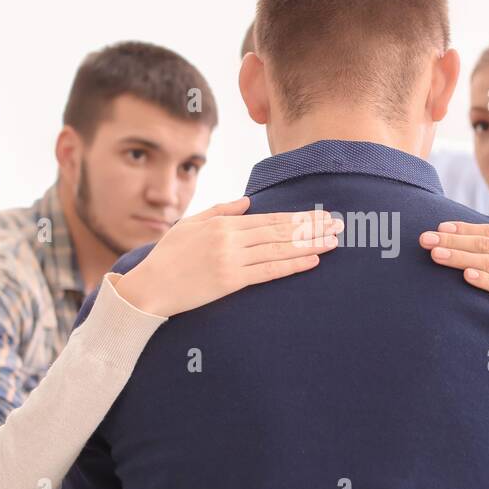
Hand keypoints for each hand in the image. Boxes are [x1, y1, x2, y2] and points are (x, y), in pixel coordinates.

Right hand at [113, 196, 342, 316]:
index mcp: (222, 223)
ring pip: (278, 249)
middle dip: (312, 227)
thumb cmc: (168, 256)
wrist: (149, 287)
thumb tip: (248, 201)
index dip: (298, 217)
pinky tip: (312, 261)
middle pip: (279, 231)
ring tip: (332, 241)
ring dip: (309, 244)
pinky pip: (268, 272)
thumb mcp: (191, 224)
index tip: (321, 215)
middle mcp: (230, 239)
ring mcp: (231, 260)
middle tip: (339, 225)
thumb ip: (221, 211)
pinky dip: (292, 265)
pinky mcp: (230, 282)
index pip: (269, 219)